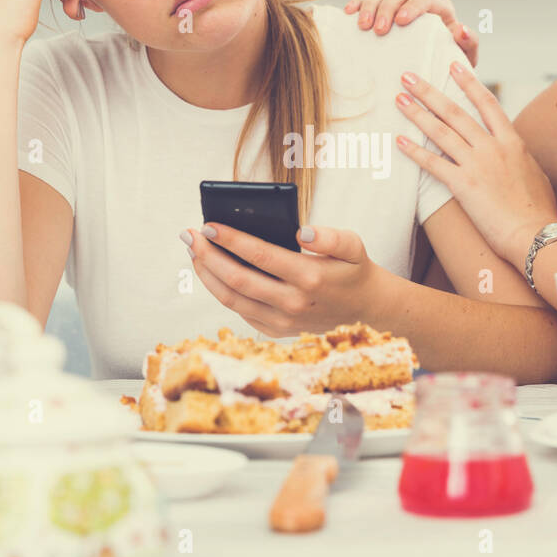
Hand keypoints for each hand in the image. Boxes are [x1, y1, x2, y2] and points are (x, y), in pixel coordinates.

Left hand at [182, 223, 387, 336]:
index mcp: (310, 278)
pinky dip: (220, 291)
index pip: (260, 256)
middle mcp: (293, 303)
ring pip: (232, 299)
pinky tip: (211, 272)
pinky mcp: (276, 330)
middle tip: (190, 235)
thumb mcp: (353, 245)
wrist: (366, 310)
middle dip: (208, 255)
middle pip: (237, 279)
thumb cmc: (353, 270)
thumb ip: (331, 235)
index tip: (208, 225)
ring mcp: (283, 321)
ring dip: (207, 275)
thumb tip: (302, 231)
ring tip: (194, 252)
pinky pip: (240, 311)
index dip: (231, 239)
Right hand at [343, 0, 478, 66]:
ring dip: (369, 6)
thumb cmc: (450, 64)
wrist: (434, 72)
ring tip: (362, 27)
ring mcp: (397, 6)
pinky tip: (349, 13)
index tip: (401, 21)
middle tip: (379, 30)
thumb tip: (461, 28)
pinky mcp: (380, 13)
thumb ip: (468, 43)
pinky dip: (357, 3)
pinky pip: (366, 0)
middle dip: (387, 8)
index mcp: (439, 9)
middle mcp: (416, 2)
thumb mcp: (464, 57)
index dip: (413, 5)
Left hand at [394, 62, 556, 266]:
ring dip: (417, 114)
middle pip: (456, 112)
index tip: (452, 66)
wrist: (536, 234)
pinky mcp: (464, 186)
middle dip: (430, 92)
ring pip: (441, 132)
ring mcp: (478, 165)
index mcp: (513, 142)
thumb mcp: (534, 175)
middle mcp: (493, 148)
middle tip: (409, 77)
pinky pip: (433, 164)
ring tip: (399, 99)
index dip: (468, 82)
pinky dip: (414, 151)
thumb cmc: (539, 211)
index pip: (487, 103)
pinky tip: (399, 140)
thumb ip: (519, 158)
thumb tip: (513, 152)